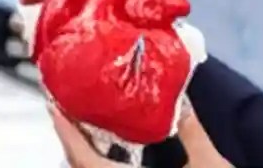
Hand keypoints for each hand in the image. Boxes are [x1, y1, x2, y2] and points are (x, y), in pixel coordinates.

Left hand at [50, 102, 232, 167]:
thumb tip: (183, 100)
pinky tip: (110, 156)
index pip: (85, 160)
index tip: (54, 108)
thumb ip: (193, 133)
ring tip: (86, 131)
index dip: (67, 134)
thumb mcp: (209, 165)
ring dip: (84, 157)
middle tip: (70, 111)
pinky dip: (100, 166)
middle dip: (72, 143)